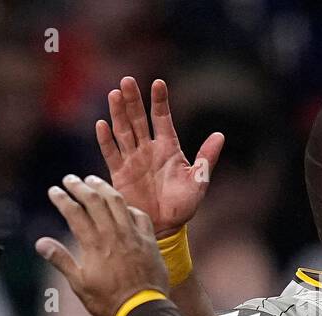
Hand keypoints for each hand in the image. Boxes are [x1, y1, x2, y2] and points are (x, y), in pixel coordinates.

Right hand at [35, 174, 167, 315]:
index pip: (74, 213)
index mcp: (94, 245)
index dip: (62, 199)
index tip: (54, 191)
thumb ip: (61, 260)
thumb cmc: (108, 301)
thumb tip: (41, 243)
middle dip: (79, 187)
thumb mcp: (79, 284)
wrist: (142, 308)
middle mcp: (113, 234)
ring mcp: (132, 235)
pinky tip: (123, 205)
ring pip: (117, 202)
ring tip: (93, 180)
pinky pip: (139, 215)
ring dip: (103, 188)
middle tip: (70, 179)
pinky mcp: (148, 240)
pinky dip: (128, 207)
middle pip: (94, 201)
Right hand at [95, 77, 223, 237]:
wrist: (164, 228)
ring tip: (113, 94)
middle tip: (126, 81)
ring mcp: (133, 160)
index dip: (160, 101)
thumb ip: (207, 158)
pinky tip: (101, 125)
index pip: (162, 118)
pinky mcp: (119, 174)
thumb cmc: (184, 206)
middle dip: (133, 100)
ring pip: (123, 131)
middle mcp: (148, 149)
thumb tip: (220, 135)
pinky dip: (106, 140)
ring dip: (118, 113)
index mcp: (169, 147)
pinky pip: (111, 154)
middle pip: (138, 119)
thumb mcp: (199, 181)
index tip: (158, 83)